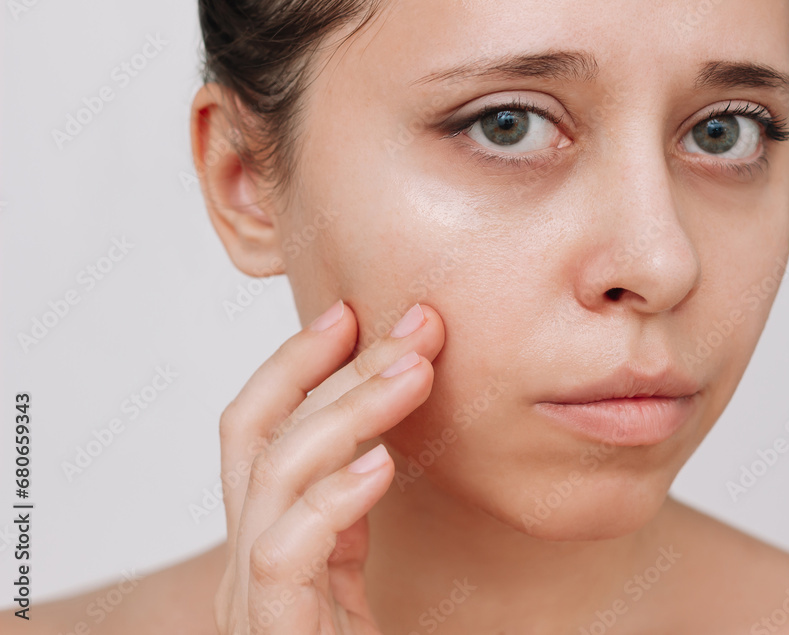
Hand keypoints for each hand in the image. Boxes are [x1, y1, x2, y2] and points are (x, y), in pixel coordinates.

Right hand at [213, 300, 443, 633]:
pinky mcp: (272, 634)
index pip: (258, 427)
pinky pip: (282, 559)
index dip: (297, 362)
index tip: (353, 311)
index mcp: (271, 533)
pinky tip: (380, 468)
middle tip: (414, 324)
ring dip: (347, 411)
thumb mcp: (355, 564)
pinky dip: (328, 503)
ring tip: (415, 370)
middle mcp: (248, 559)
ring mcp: (252, 600)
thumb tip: (390, 428)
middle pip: (260, 434)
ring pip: (272, 479)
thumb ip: (355, 504)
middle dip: (336, 368)